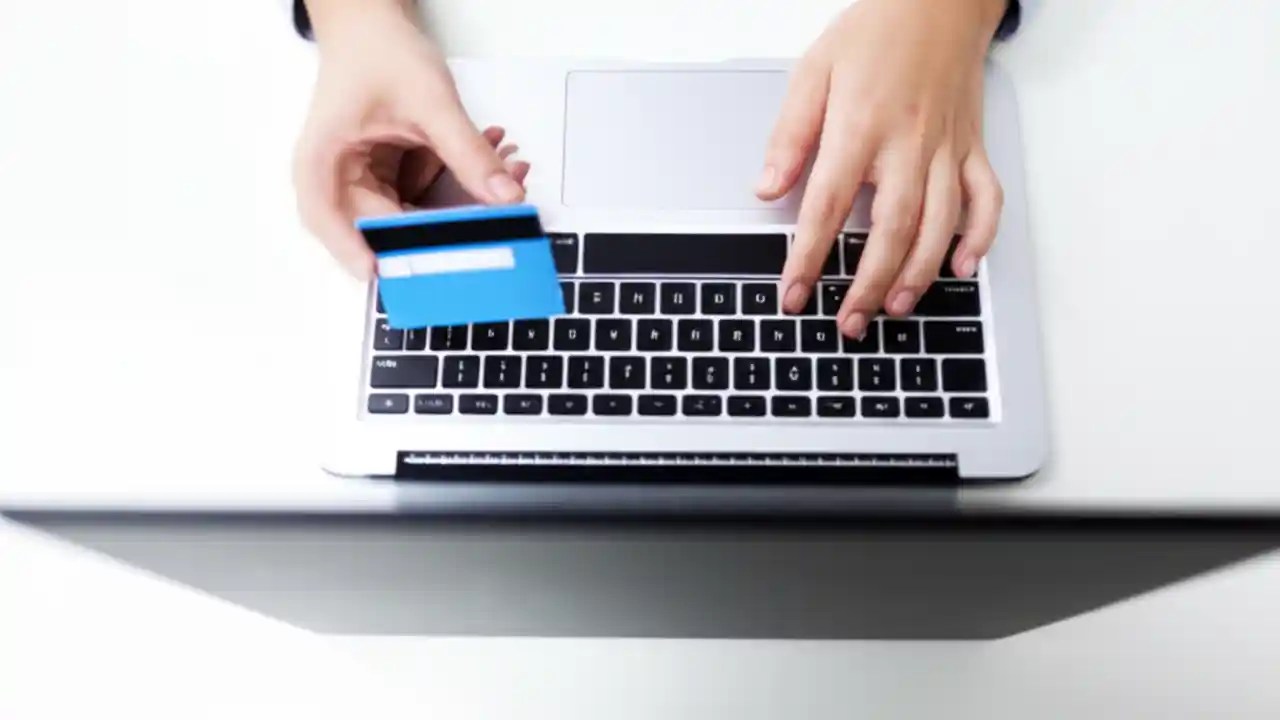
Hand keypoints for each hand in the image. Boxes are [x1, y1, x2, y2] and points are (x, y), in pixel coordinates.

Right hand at [292, 0, 528, 278]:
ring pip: (420, 220)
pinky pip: (433, 199)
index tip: (409, 279)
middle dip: (449, 229)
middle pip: (390, 231)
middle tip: (498, 228)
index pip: (340, 224)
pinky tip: (498, 158)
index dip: (372, 257)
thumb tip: (506, 197)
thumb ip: (468, 151)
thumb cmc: (378, 52)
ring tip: (510, 172)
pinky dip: (464, 184)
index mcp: (322, 166)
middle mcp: (340, 186)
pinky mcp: (395, 183)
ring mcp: (369, 187)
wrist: (373, 26)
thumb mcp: (429, 101)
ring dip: (466, 205)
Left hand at [758, 0, 1007, 336]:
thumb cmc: (874, 33)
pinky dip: (980, 237)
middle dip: (868, 284)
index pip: (828, 207)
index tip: (793, 294)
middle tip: (847, 323)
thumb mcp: (813, 72)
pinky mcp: (973, 147)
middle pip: (891, 230)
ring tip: (895, 309)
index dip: (808, 258)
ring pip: (940, 225)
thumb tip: (768, 188)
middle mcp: (909, 145)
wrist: (938, 0)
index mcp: (860, 128)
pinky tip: (962, 267)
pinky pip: (986, 199)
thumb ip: (790, 135)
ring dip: (918, 274)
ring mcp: (947, 149)